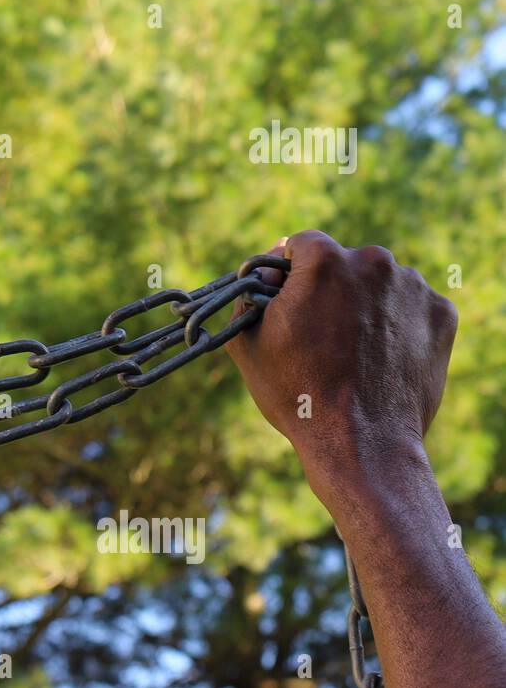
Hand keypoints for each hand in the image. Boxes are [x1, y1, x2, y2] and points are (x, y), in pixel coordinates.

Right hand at [225, 230, 456, 493]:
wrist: (361, 443)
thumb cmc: (297, 392)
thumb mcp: (246, 343)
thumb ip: (247, 296)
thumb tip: (260, 277)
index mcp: (325, 261)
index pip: (300, 244)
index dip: (286, 269)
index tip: (284, 296)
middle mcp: (374, 262)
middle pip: (344, 262)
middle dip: (329, 288)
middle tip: (317, 331)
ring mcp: (414, 287)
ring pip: (380, 284)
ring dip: (364, 304)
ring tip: (350, 350)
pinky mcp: (442, 314)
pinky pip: (411, 307)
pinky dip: (396, 324)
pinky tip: (379, 356)